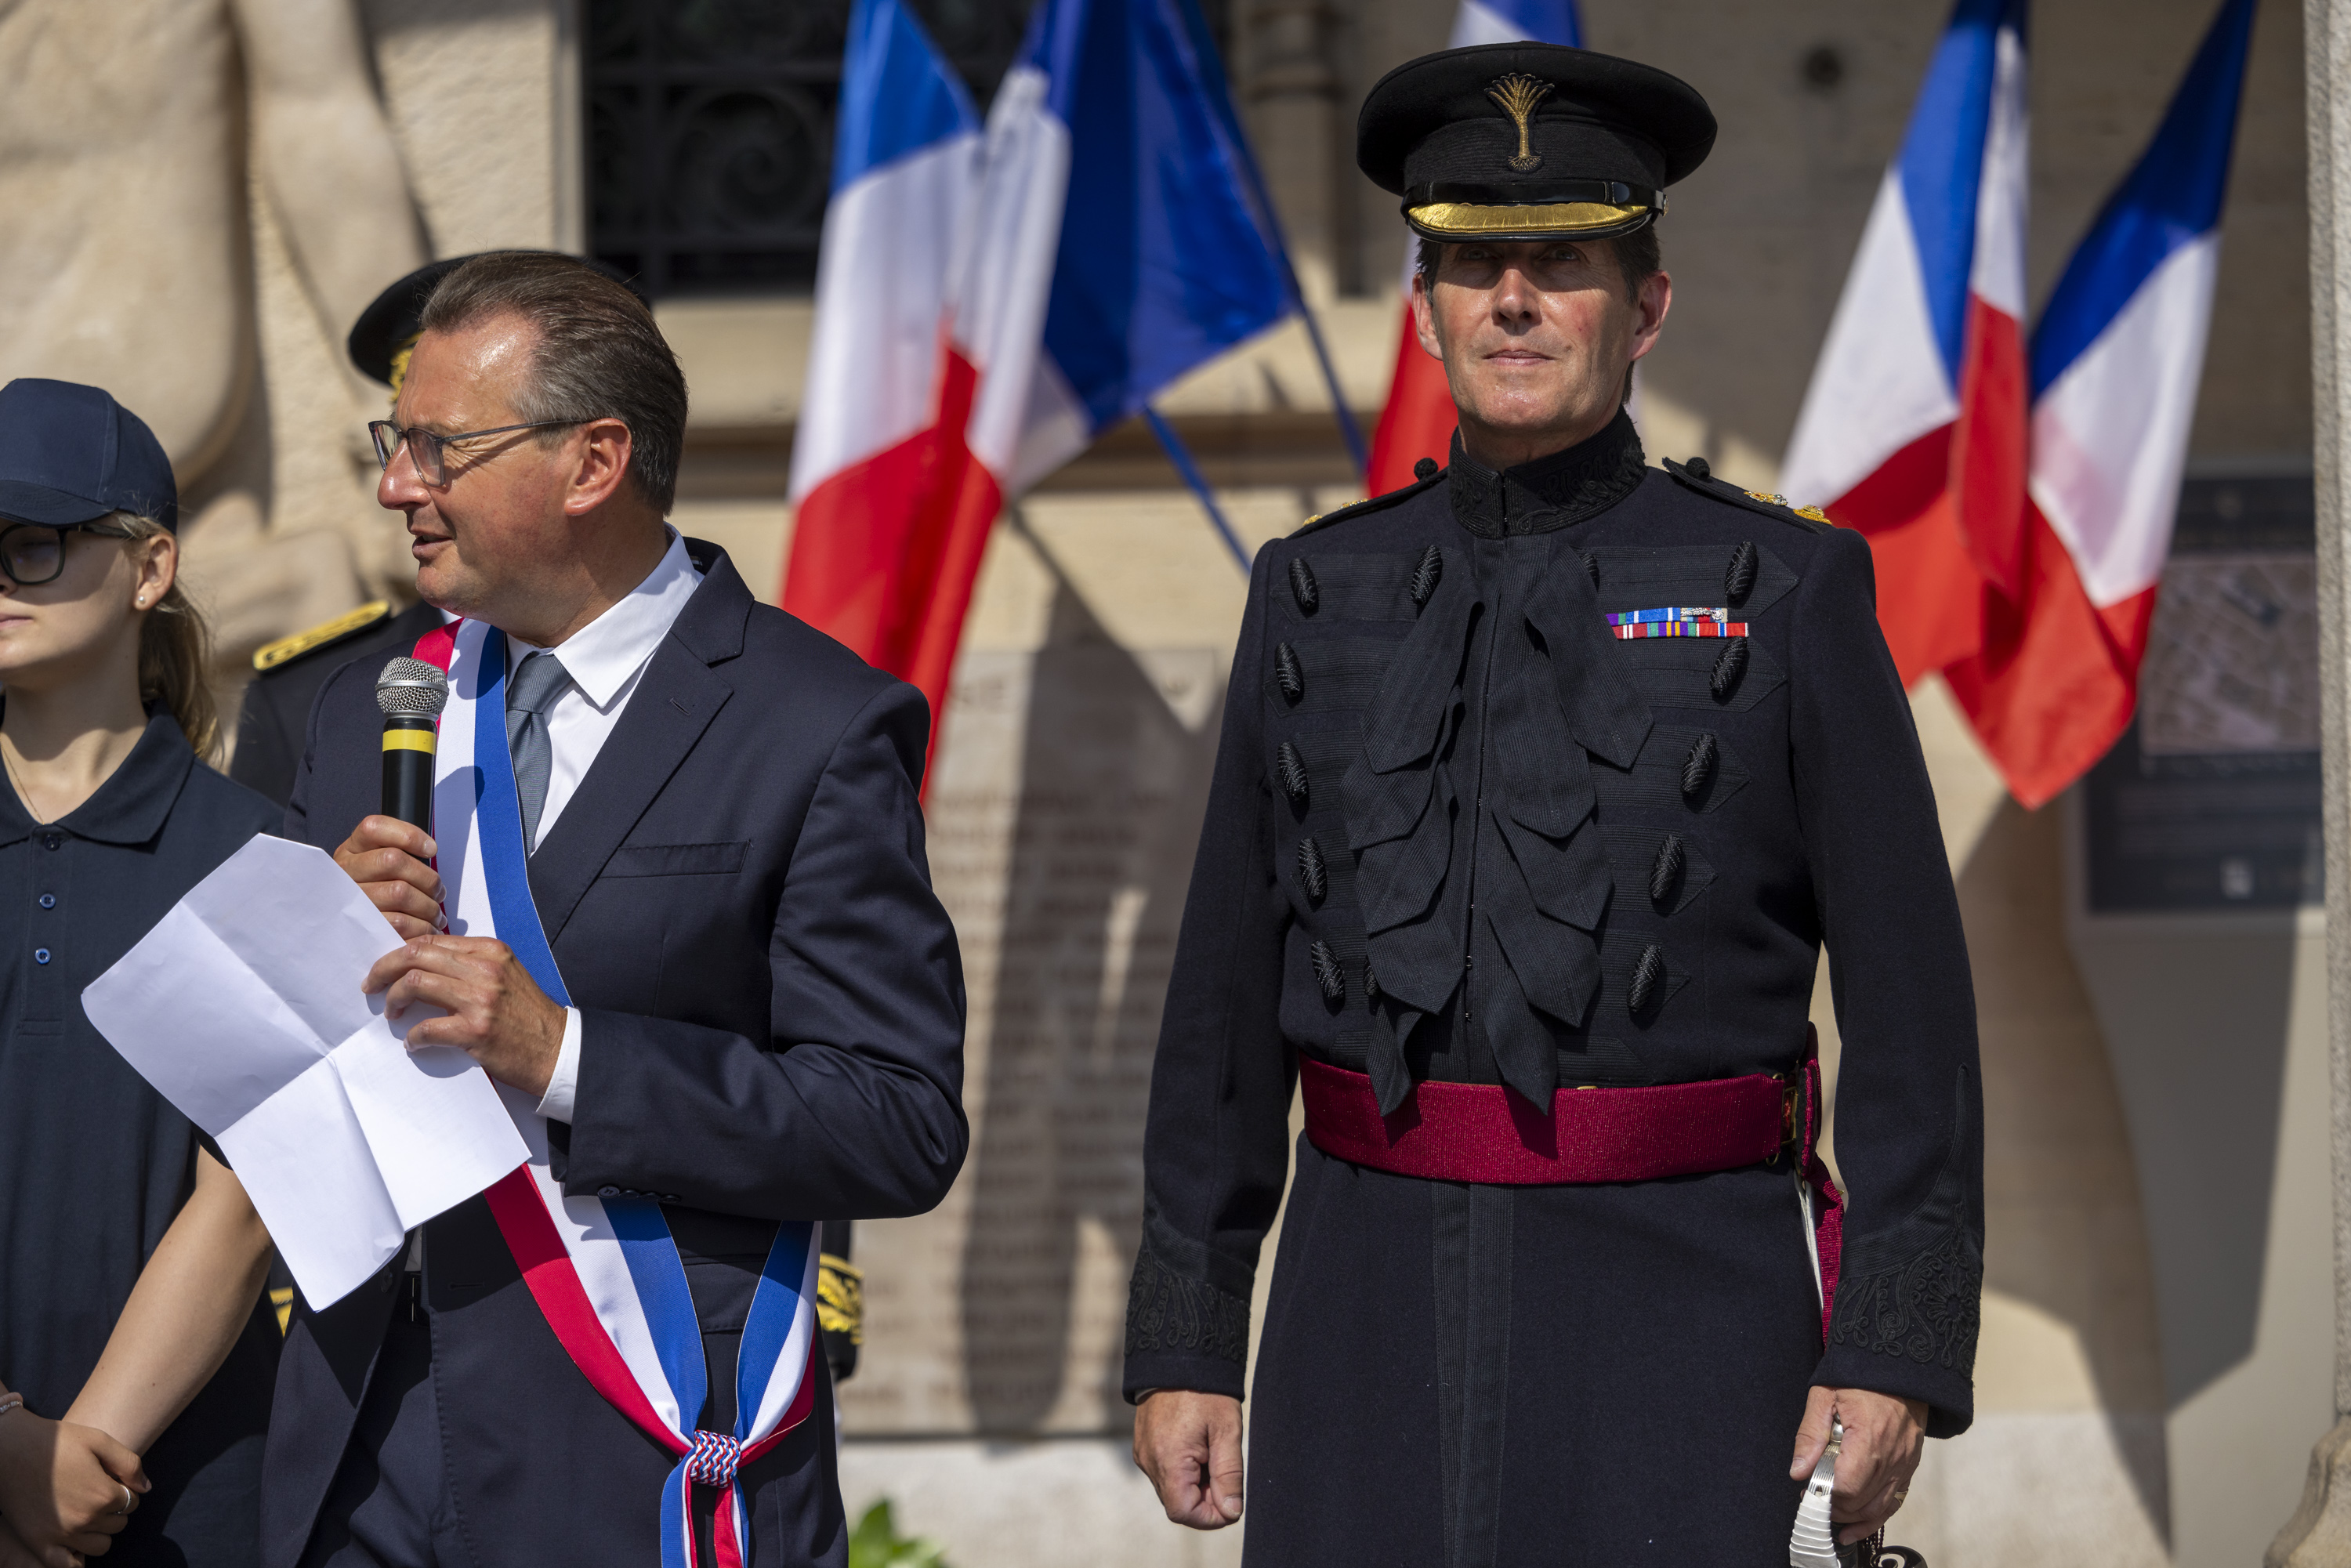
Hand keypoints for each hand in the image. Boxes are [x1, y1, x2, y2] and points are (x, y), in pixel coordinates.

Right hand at [0, 1409, 146, 1564]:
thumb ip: (129, 1464)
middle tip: (96, 1495)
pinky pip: (67, 1566)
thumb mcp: (99, 1441)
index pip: (132, 1502)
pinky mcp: (39, 1543)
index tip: (109, 1482)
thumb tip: (146, 1488)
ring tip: (87, 1515)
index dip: (124, 1491)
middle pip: (118, 1524)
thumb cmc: (56, 1441)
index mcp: (102, 1494)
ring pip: (100, 1546)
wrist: (12, 1449)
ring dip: (100, 1532)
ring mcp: (61, 1534)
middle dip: (114, 1510)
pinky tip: (76, 1543)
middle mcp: (85, 1519)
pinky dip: (76, 1560)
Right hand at [335, 815, 442, 939]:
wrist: (347, 929)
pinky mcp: (358, 927)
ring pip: (399, 892)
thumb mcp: (378, 864)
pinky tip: (428, 928)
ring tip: (435, 914)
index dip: (408, 835)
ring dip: (428, 906)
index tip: (431, 849)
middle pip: (393, 860)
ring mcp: (349, 898)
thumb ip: (400, 853)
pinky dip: (422, 927)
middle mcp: (345, 871)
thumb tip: (429, 849)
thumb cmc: (375, 893)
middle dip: (427, 878)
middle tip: (439, 892)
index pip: (373, 828)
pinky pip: (398, 922)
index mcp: (352, 850)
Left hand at [364, 934, 564, 1096]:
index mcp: (490, 950)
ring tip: (392, 1012)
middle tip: (372, 985)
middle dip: (384, 969)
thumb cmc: (528, 1015)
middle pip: (416, 955)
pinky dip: (413, 1036)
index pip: (431, 940)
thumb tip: (424, 965)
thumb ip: (470, 965)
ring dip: (394, 999)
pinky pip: (427, 1027)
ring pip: (415, 983)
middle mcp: (485, 969)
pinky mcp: (476, 1031)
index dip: (399, 952)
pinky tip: (414, 1043)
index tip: (385, 968)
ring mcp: (481, 999)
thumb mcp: (505, 975)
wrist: (557, 1049)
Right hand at [1132, 1390, 1242, 1529]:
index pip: (1184, 1513)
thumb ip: (1230, 1475)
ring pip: (1171, 1489)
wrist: (1178, 1356)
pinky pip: (1164, 1473)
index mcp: (1168, 1459)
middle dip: (1206, 1499)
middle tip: (1226, 1473)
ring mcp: (1143, 1454)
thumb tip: (1231, 1512)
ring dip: (1196, 1485)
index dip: (1210, 1517)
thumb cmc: (1206, 1391)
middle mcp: (1149, 1461)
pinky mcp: (1143, 1446)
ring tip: (1213, 1454)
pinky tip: (1199, 1449)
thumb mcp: (1227, 1431)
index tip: (1231, 1503)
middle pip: (1178, 1503)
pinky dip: (1184, 1472)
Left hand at [1788, 1385, 1926, 1544]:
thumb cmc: (1859, 1377)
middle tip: (1812, 1498)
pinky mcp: (1910, 1465)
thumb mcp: (1824, 1395)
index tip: (1806, 1490)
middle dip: (1834, 1506)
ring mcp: (1904, 1463)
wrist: (1900, 1365)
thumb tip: (1798, 1472)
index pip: (1846, 1485)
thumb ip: (1810, 1434)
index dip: (1824, 1493)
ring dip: (1852, 1517)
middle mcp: (1891, 1456)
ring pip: (1878, 1507)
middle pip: (1861, 1501)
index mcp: (1869, 1438)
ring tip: (1830, 1517)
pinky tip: (1856, 1528)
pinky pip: (1895, 1501)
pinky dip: (1875, 1518)